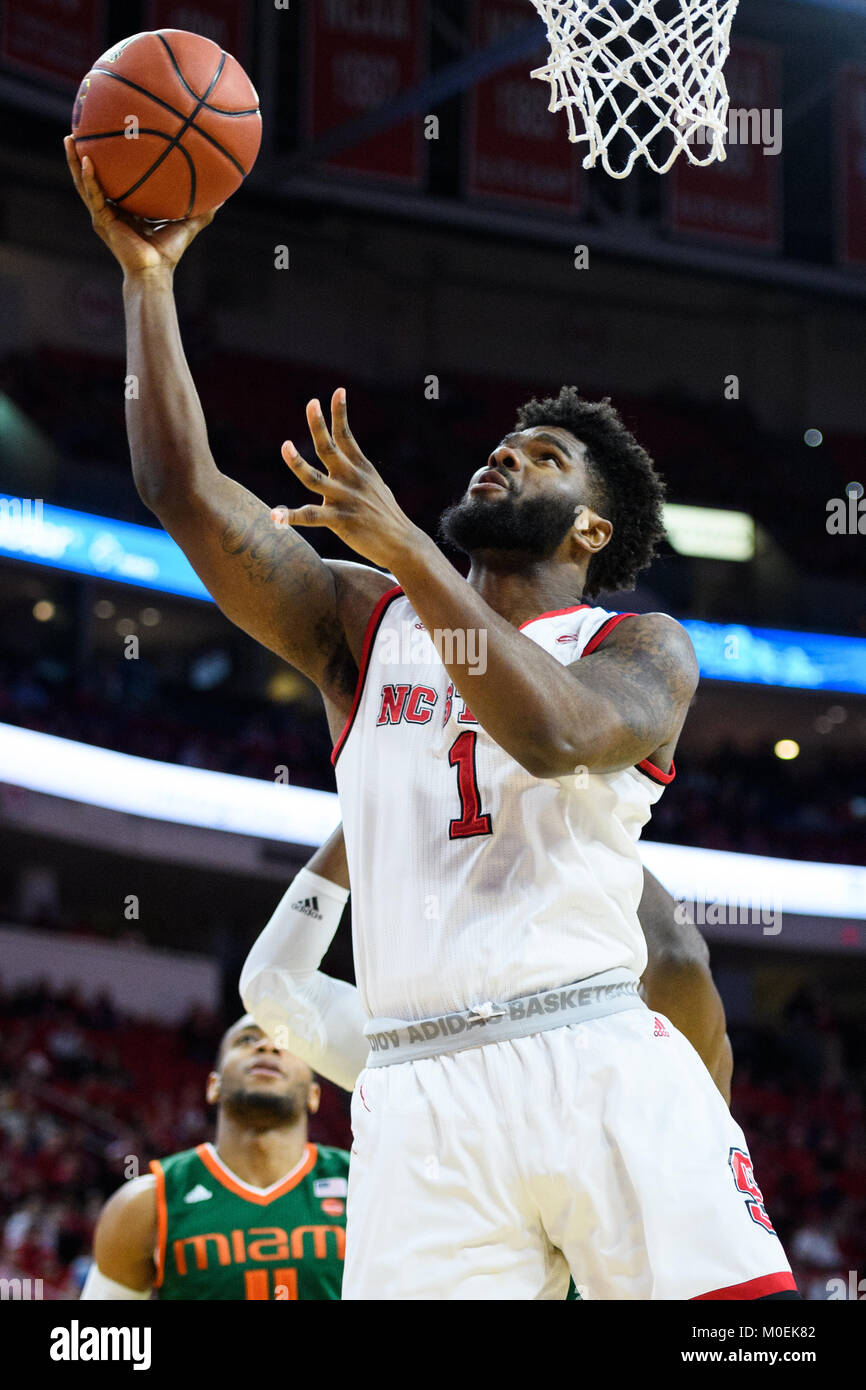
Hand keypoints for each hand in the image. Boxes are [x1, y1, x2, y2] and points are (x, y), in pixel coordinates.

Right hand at [64, 135, 217, 280]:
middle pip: (92, 177)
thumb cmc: (167, 254)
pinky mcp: (103, 222)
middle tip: (78, 131)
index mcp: (124, 209)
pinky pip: (93, 196)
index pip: (113, 181)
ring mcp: (103, 216)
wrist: (155, 273)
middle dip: (83, 154)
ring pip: (84, 183)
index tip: (107, 139)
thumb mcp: (186, 225)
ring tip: (70, 138)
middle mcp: (110, 210)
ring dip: (75, 161)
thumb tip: (224, 197)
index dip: (107, 162)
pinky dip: (89, 178)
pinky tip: (86, 160)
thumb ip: (202, 211)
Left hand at [272, 389, 417, 569]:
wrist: (402, 544)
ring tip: (286, 447)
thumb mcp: (375, 486)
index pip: (347, 436)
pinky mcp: (340, 521)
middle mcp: (351, 479)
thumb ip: (357, 471)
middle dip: (318, 425)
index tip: (337, 391)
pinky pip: (311, 517)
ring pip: (314, 478)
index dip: (340, 413)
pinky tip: (275, 516)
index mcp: (361, 468)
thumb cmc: (387, 516)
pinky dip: (291, 517)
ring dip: (298, 463)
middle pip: (329, 448)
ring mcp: (344, 499)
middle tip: (311, 403)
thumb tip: (348, 458)